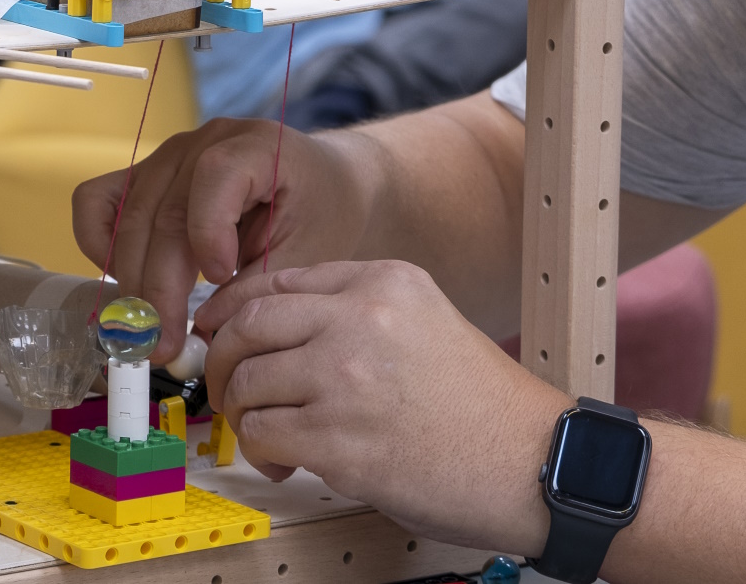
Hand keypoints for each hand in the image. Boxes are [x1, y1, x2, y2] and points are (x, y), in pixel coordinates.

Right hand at [71, 117, 375, 361]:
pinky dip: (101, 247)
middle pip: (162, 211)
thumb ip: (260, 288)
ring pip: (127, 218)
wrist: (325, 184)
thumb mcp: (310, 253)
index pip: (215, 175)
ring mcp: (167, 157)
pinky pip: (97, 203)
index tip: (220, 279)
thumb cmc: (322, 216)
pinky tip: (127, 283)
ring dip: (131, 283)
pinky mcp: (144, 177)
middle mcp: (204, 141)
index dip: (208, 230)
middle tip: (164, 347)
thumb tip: (205, 329)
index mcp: (258, 146)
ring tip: (151, 333)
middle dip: (158, 288)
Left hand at [200, 260, 564, 553]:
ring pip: (245, 383)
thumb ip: (352, 312)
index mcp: (384, 281)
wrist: (529, 462)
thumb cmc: (479, 404)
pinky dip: (262, 452)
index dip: (231, 310)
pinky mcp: (338, 439)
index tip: (216, 333)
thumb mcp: (423, 321)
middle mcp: (362, 318)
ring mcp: (347, 378)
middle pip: (247, 326)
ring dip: (243, 415)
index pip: (276, 281)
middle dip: (221, 361)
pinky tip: (288, 463)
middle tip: (226, 389)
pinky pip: (261, 434)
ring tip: (271, 436)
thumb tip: (266, 328)